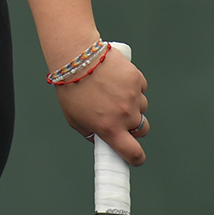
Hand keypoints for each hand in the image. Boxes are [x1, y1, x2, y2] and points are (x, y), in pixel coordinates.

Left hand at [58, 47, 148, 164]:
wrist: (76, 56)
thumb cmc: (71, 87)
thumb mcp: (74, 118)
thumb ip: (91, 133)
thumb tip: (102, 140)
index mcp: (110, 128)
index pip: (133, 153)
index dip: (136, 158)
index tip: (134, 157)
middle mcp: (125, 115)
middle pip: (142, 130)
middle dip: (133, 127)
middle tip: (118, 116)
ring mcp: (134, 97)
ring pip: (142, 108)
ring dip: (132, 105)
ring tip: (111, 92)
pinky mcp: (137, 79)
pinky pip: (141, 89)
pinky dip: (132, 87)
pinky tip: (116, 80)